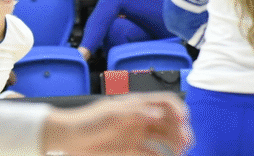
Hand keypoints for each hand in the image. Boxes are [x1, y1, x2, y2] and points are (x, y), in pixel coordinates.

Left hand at [39, 92, 191, 155]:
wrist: (67, 139)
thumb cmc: (86, 122)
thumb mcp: (111, 115)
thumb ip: (135, 113)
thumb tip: (158, 114)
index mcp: (137, 104)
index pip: (164, 102)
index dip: (177, 109)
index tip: (184, 121)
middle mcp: (140, 117)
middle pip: (168, 120)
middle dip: (180, 129)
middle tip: (186, 141)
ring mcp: (136, 134)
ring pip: (163, 137)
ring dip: (174, 142)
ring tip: (181, 152)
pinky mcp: (130, 149)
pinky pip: (151, 152)